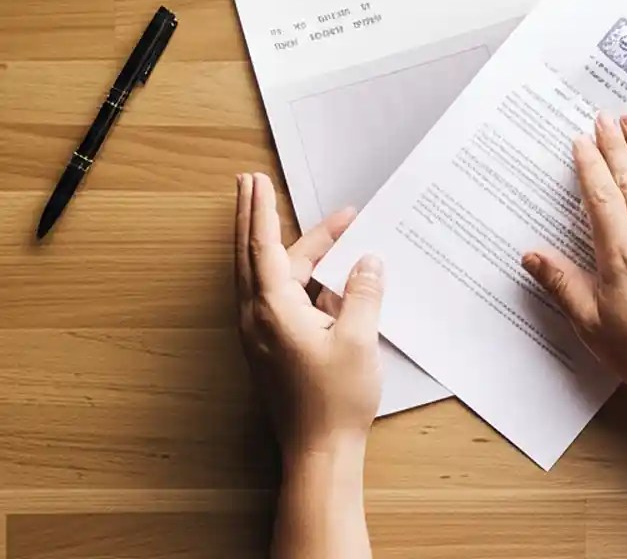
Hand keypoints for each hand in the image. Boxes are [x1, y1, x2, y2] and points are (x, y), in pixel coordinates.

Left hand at [234, 173, 383, 459]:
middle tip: (251, 184)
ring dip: (277, 245)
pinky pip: (275, 298)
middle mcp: (257, 318)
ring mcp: (262, 335)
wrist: (319, 452)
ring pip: (264, 276)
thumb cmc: (335, 401)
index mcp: (273, 309)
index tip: (256, 181)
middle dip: (255, 217)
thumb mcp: (359, 338)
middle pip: (253, 255)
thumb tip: (368, 262)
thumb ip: (363, 293)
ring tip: (299, 223)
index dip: (262, 211)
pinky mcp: (272, 349)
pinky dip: (291, 275)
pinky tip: (319, 275)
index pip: (264, 247)